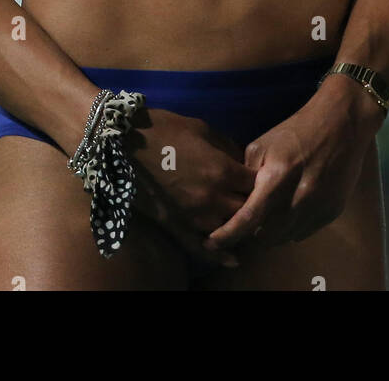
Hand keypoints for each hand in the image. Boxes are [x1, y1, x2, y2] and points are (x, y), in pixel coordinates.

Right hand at [125, 106, 257, 268]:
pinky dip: (218, 255)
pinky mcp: (177, 225)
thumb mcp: (203, 129)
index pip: (257, 184)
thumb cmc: (166, 128)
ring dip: (238, 225)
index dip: (260, 180)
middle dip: (254, 203)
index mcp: (223, 170)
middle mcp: (214, 198)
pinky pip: (201, 247)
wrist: (128, 141)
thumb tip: (241, 160)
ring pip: (229, 230)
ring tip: (243, 220)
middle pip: (248, 210)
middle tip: (255, 199)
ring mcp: (195, 215)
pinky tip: (232, 260)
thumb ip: (227, 147)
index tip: (261, 176)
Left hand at [203, 77, 384, 251]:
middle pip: (266, 236)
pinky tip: (287, 214)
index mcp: (277, 177)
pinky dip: (291, 229)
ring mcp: (318, 208)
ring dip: (271, 234)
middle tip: (242, 228)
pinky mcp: (332, 212)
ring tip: (264, 222)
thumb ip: (247, 174)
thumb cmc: (298, 130)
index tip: (211, 243)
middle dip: (250, 236)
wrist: (341, 123)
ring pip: (285, 238)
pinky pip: (304, 232)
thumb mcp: (263, 144)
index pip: (247, 217)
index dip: (227, 234)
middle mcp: (298, 198)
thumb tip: (235, 199)